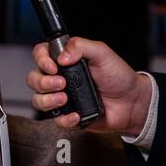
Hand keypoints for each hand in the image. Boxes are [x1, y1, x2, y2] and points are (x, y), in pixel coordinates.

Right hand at [26, 35, 152, 135]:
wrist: (131, 102)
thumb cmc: (118, 76)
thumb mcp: (102, 53)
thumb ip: (81, 46)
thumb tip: (62, 56)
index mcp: (66, 60)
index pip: (41, 55)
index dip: (41, 59)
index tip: (53, 66)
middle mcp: (60, 78)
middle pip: (34, 78)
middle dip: (43, 82)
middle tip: (62, 82)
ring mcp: (63, 97)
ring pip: (38, 100)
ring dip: (48, 99)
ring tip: (65, 98)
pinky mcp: (68, 115)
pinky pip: (56, 120)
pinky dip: (64, 118)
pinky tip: (76, 114)